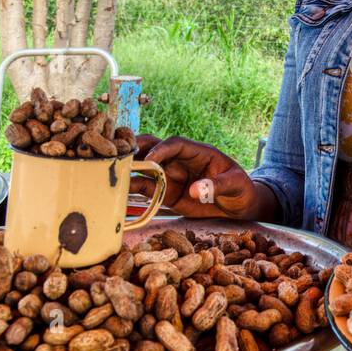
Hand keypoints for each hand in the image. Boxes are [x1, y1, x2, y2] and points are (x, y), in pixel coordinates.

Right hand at [130, 134, 264, 219]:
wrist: (239, 206)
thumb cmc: (240, 188)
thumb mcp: (236, 184)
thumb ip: (217, 185)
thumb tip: (196, 190)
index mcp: (197, 152)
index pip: (175, 144)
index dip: (161, 150)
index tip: (150, 160)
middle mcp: (180, 161)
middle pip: (153, 147)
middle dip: (135, 149)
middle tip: (118, 156)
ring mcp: (171, 176)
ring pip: (144, 167)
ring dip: (128, 169)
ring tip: (110, 174)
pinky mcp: (166, 194)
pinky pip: (146, 190)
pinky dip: (131, 190)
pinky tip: (117, 194)